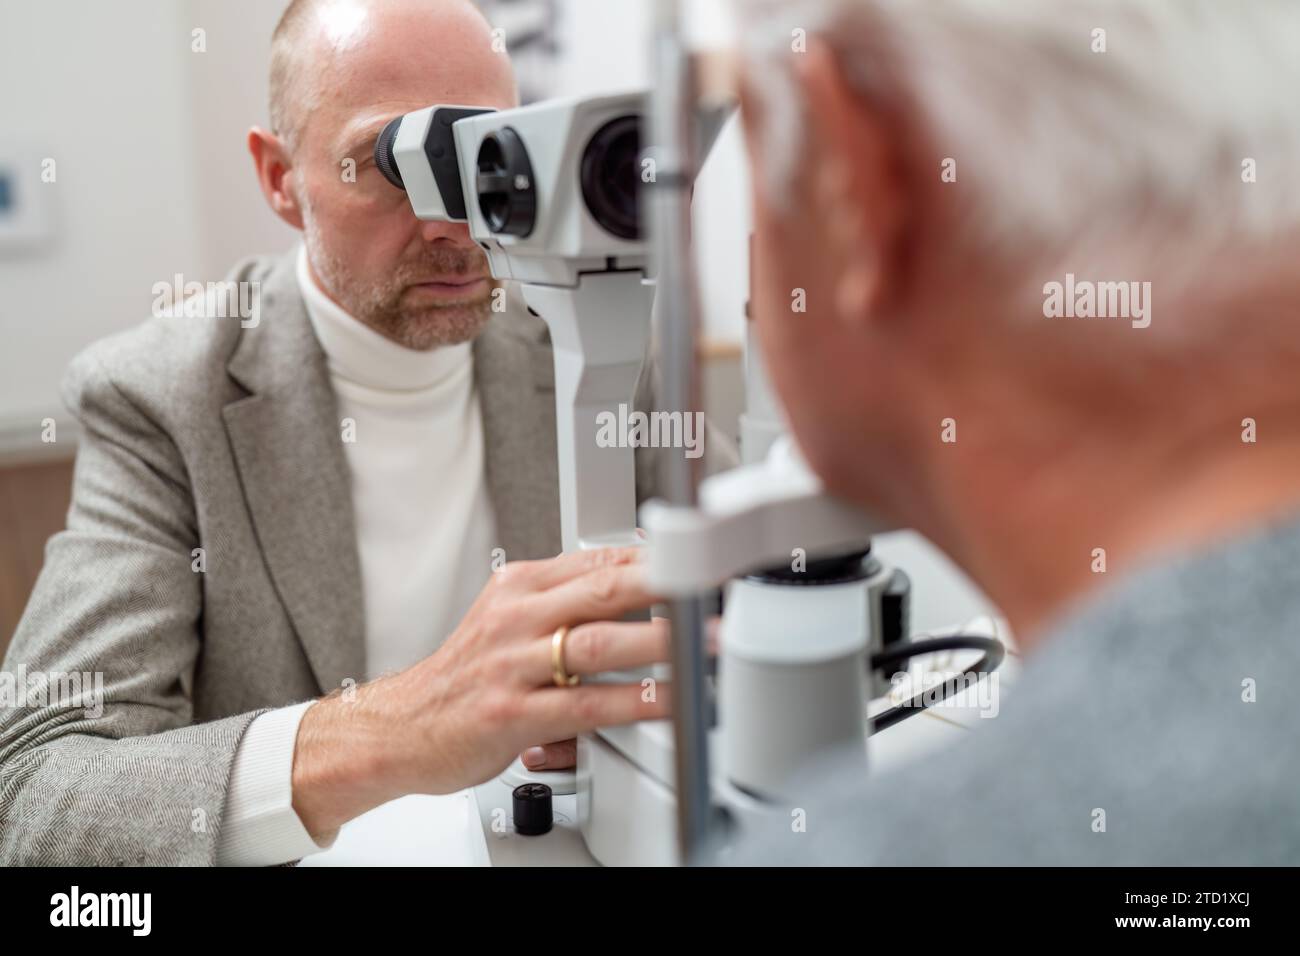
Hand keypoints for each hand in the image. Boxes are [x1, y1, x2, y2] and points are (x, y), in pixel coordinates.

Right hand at [290, 547, 669, 836]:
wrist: (400, 728)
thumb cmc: (465, 678)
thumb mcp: (506, 620)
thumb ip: (563, 601)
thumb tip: (629, 581)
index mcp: (519, 589)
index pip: (596, 559)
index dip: (654, 558)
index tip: (697, 557)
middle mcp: (516, 619)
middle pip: (603, 590)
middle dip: (667, 585)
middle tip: (713, 585)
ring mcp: (514, 666)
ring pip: (599, 644)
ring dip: (662, 641)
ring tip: (705, 641)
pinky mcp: (513, 714)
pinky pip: (587, 705)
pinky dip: (634, 701)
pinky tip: (667, 700)